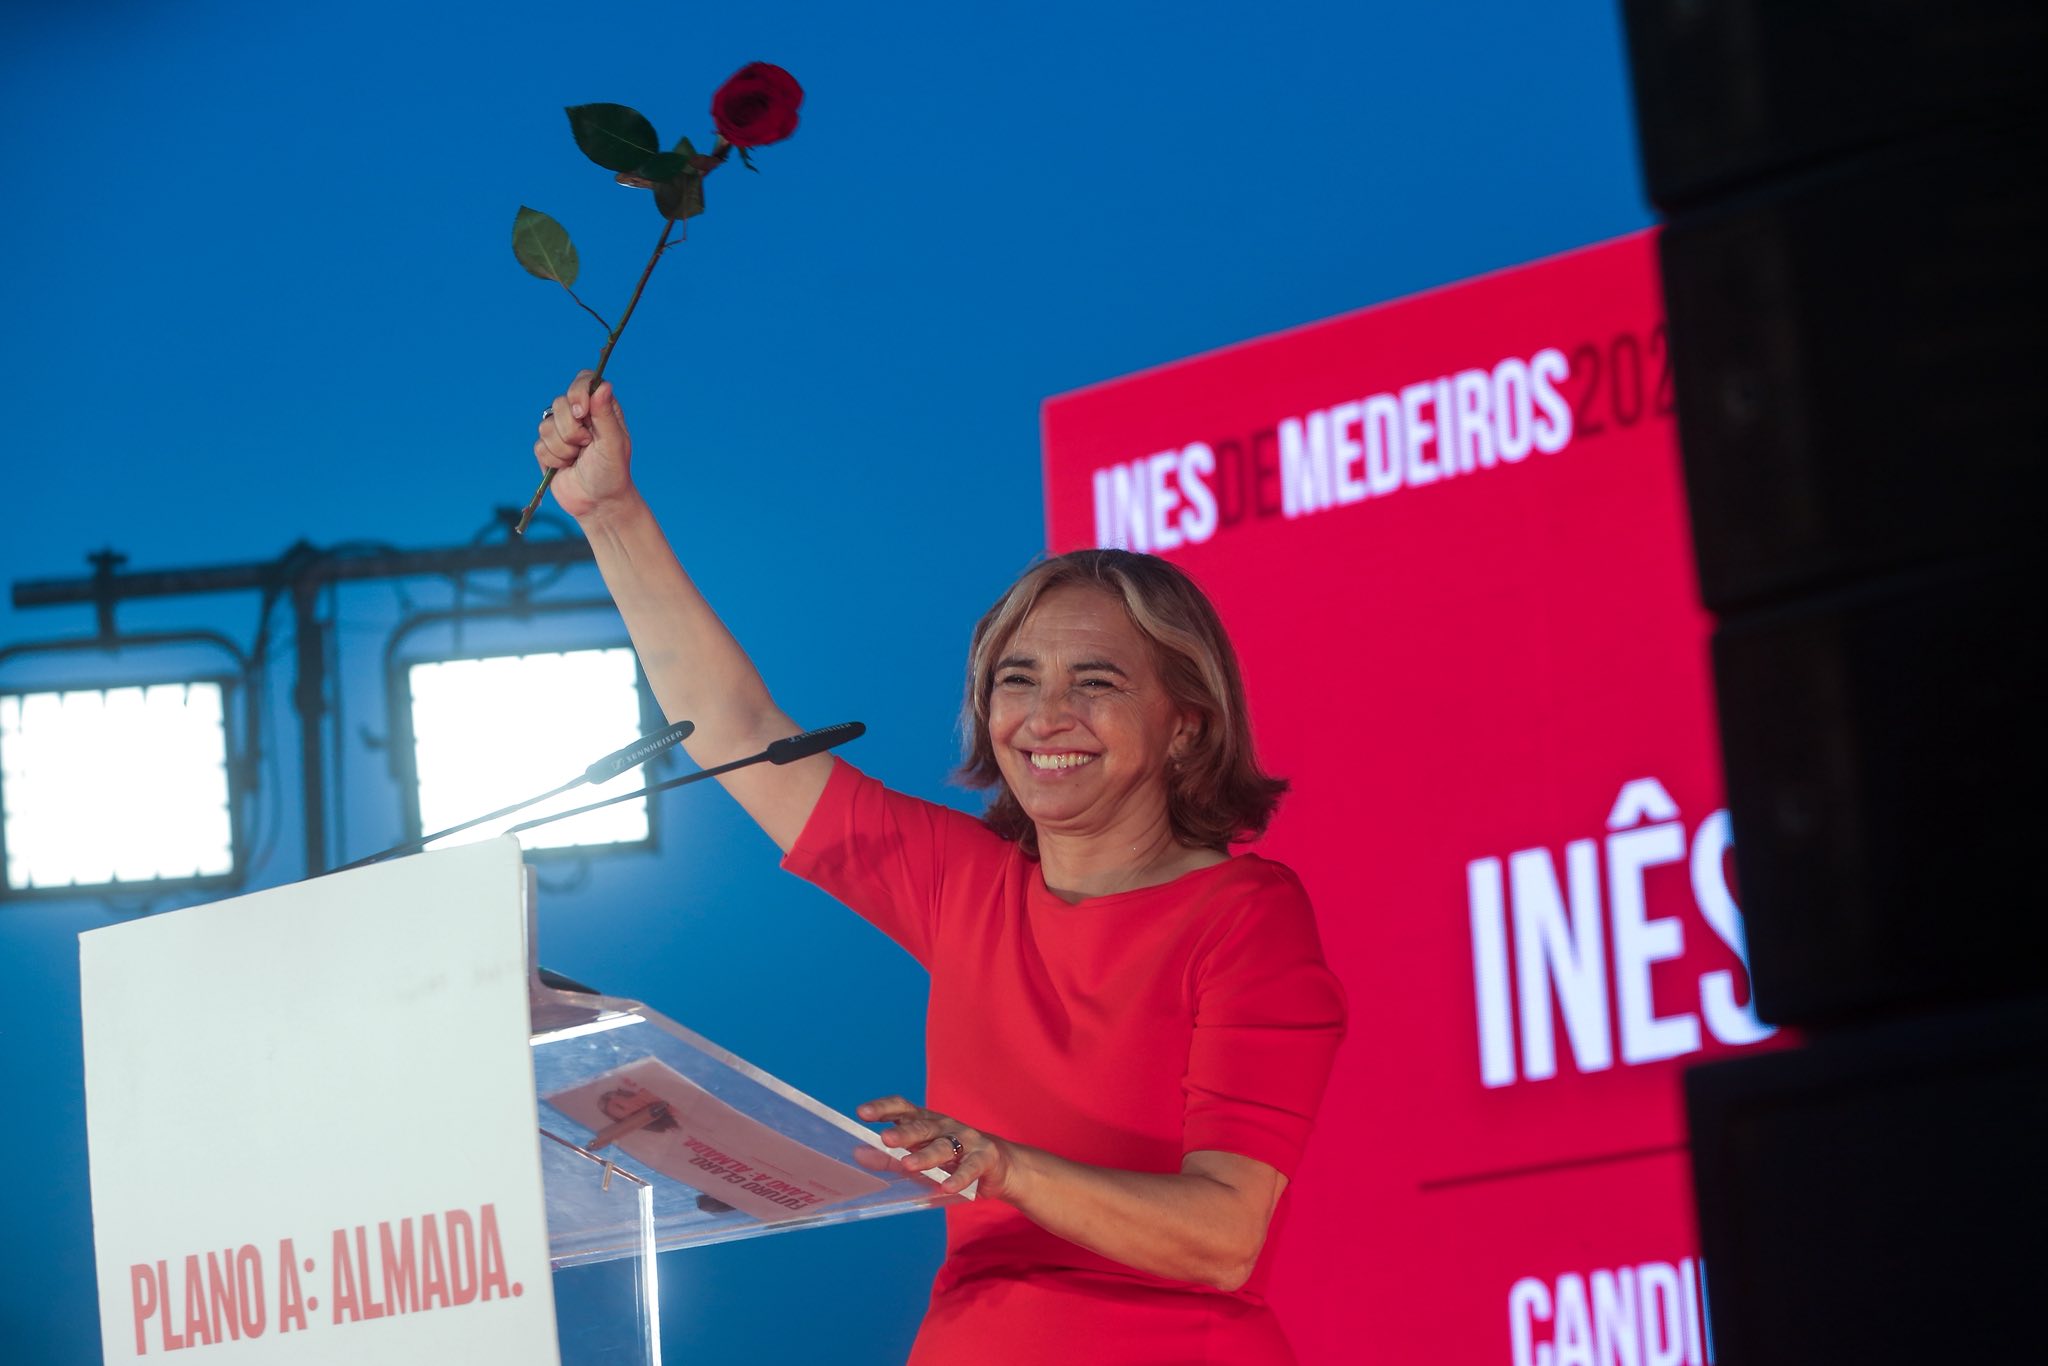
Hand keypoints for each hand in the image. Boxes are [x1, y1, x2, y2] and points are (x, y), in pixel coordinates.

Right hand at [534, 371, 634, 520]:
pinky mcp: (547, 449)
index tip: (581, 412)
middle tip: (587, 446)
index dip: (577, 393)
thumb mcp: (614, 444)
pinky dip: (554, 459)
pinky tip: (566, 467)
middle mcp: (579, 415)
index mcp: (600, 408)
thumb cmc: (612, 473)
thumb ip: (605, 415)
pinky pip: (539, 445)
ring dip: (563, 448)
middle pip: (559, 404)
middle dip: (571, 430)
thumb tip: (603, 386)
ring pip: (545, 426)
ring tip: (578, 459)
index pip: (583, 381)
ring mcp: (561, 431)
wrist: (598, 503)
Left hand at [857, 1095, 1018, 1199]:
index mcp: (926, 1122)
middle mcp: (945, 1126)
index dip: (883, 1108)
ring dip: (925, 1156)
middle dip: (903, 1133)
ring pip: (943, 1146)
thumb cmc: (952, 1158)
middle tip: (884, 1139)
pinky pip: (970, 1167)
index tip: (862, 1112)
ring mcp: (966, 1140)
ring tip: (908, 1165)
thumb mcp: (919, 1156)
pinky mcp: (985, 1157)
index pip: (903, 1108)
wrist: (999, 1165)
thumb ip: (889, 1158)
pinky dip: (959, 1177)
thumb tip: (858, 1154)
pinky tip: (947, 1187)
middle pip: (922, 1127)